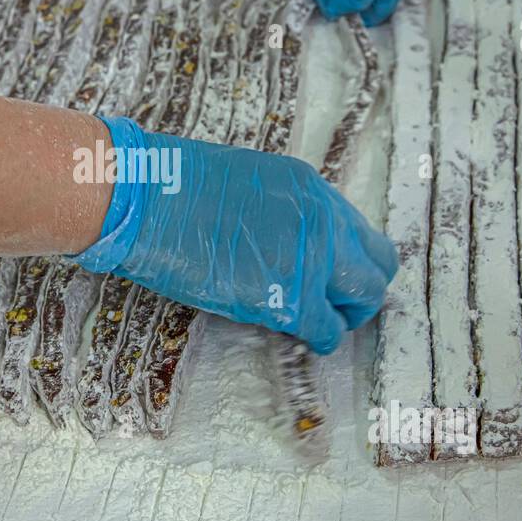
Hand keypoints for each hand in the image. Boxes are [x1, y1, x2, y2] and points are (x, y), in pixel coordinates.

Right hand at [72, 120, 397, 353]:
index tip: (335, 277)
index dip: (351, 261)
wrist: (145, 198)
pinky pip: (325, 330)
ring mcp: (311, 260)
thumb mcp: (248, 183)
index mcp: (311, 191)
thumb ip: (284, 212)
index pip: (360, 233)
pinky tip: (297, 335)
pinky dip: (316, 338)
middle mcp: (323, 222)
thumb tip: (289, 243)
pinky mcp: (290, 298)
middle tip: (336, 306)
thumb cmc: (173, 189)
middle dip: (360, 292)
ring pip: (363, 301)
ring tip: (317, 323)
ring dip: (342, 316)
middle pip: (376, 267)